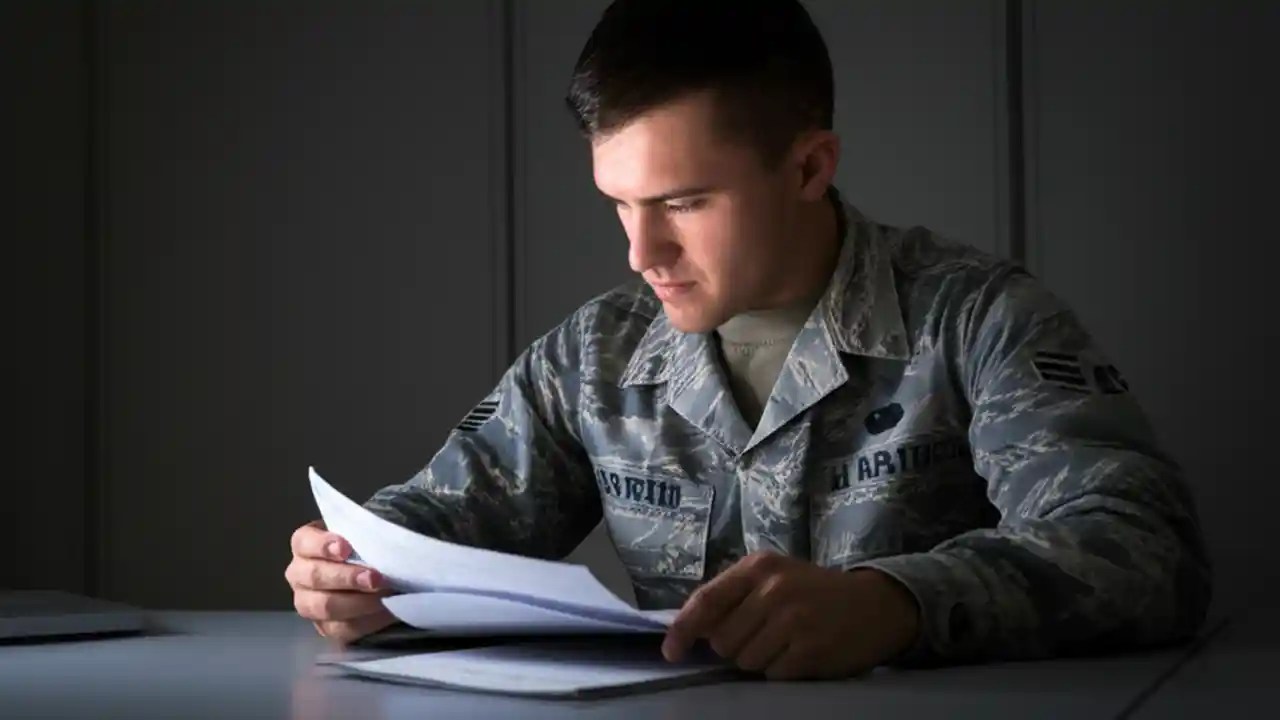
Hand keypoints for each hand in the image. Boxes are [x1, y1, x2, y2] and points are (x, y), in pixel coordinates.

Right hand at [285, 520, 396, 643]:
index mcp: (303, 545)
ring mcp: (307, 602)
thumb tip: (380, 538)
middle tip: (374, 578)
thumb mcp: (361, 535)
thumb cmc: (364, 548)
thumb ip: (362, 534)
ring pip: (324, 606)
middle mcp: (298, 574)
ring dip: (357, 602)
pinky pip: (341, 628)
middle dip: (346, 577)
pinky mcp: (323, 627)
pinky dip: (366, 620)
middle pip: (315, 577)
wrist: (373, 578)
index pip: (304, 543)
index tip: (346, 549)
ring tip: (383, 596)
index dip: (323, 546)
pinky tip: (385, 610)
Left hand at [662, 552, 919, 679]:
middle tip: (765, 635)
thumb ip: (733, 596)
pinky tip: (801, 654)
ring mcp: (793, 620)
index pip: (706, 601)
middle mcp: (773, 589)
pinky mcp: (809, 649)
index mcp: (759, 567)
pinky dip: (782, 671)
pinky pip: (772, 675)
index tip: (671, 651)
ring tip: (786, 642)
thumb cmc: (814, 592)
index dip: (682, 630)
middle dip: (736, 647)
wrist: (874, 605)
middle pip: (723, 641)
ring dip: (760, 660)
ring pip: (745, 661)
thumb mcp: (774, 577)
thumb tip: (689, 630)